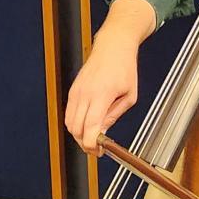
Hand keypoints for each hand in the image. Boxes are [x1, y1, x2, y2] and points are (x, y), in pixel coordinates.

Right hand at [65, 26, 138, 152]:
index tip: (98, 151)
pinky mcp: (72, 90)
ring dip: (79, 135)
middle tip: (97, 148)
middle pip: (76, 129)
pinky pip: (69, 114)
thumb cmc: (124, 68)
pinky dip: (75, 123)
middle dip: (85, 143)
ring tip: (93, 137)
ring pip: (69, 123)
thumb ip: (114, 115)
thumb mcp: (129, 95)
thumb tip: (102, 131)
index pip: (90, 127)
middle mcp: (85, 94)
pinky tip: (87, 125)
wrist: (113, 47)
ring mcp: (76, 92)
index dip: (91, 144)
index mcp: (101, 95)